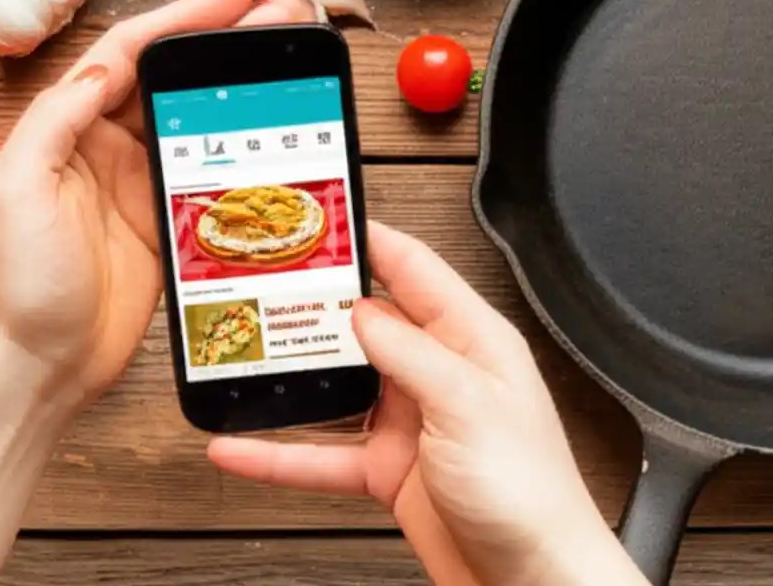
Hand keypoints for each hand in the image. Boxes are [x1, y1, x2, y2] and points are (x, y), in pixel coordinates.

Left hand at [0, 0, 315, 404]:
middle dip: (229, 39)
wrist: (42, 364)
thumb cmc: (22, 283)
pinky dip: (246, 150)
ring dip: (243, 87)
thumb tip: (106, 65)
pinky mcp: (170, 224)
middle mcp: (107, 146)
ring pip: (202, 117)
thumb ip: (57, 119)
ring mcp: (143, 184)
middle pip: (177, 75)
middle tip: (285, 12)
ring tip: (292, 61)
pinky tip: (278, 136)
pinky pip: (215, 174)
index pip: (133, 52)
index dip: (187, 17)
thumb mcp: (17, 189)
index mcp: (70, 126)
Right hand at [209, 222, 646, 585]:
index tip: (323, 222)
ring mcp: (410, 423)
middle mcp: (438, 374)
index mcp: (472, 341)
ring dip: (290, 379)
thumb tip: (362, 311)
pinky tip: (240, 448)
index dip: (368, 240)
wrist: (533, 581)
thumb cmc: (530, 496)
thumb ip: (411, 353)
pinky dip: (278, 453)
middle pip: (365, 323)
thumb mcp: (468, 404)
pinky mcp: (388, 470)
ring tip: (242, 357)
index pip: (414, 269)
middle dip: (315, 306)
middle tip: (263, 284)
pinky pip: (322, 453)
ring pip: (336, 386)